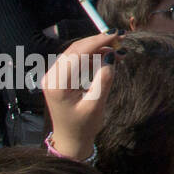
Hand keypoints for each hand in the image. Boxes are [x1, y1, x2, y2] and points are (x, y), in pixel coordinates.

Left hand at [42, 32, 118, 159]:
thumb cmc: (83, 125)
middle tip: (121, 39)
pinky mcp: (60, 77)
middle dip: (99, 42)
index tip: (118, 34)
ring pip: (77, 52)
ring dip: (98, 49)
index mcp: (57, 84)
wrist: (70, 139)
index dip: (98, 41)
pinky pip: (77, 59)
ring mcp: (54, 76)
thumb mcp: (97, 104)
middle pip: (76, 49)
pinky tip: (108, 59)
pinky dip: (93, 56)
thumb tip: (111, 56)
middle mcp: (52, 76)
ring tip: (119, 53)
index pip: (77, 53)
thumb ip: (104, 79)